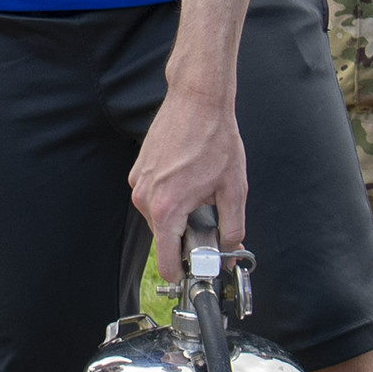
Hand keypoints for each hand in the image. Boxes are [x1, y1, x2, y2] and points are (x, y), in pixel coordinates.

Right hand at [126, 82, 246, 263]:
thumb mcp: (233, 189)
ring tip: (199, 189)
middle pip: (164, 237)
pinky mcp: (139, 170)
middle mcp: (146, 198)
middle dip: (185, 235)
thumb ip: (232, 227)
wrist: (197, 100)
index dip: (183, 271)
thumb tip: (230, 250)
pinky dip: (170, 195)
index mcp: (167, 208)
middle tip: (209, 215)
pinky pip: (154, 197)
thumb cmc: (215, 138)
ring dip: (178, 213)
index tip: (195, 269)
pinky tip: (188, 176)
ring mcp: (139, 183)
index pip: (166, 262)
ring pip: (159, 217)